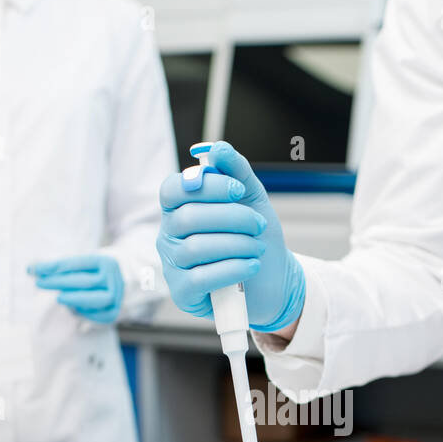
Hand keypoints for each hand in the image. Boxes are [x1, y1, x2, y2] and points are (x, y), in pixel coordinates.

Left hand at [30, 254, 123, 323]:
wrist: (122, 285)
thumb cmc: (91, 274)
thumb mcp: (78, 266)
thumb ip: (56, 267)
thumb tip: (30, 268)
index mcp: (105, 261)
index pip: (75, 263)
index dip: (54, 266)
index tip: (34, 269)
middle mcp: (114, 277)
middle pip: (84, 280)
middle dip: (59, 282)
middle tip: (39, 283)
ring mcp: (117, 295)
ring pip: (96, 298)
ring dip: (75, 298)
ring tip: (58, 298)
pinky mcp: (114, 312)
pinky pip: (99, 315)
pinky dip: (85, 313)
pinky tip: (72, 309)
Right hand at [157, 141, 305, 331]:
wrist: (272, 281)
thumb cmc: (255, 239)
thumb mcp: (252, 200)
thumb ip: (235, 171)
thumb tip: (217, 148)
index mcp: (179, 209)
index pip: (173, 189)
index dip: (206, 186)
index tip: (238, 190)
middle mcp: (169, 236)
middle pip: (188, 218)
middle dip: (231, 218)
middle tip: (258, 224)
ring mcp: (173, 265)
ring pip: (196, 248)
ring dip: (236, 244)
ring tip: (257, 247)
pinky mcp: (183, 293)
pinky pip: (201, 278)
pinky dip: (232, 268)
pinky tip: (251, 265)